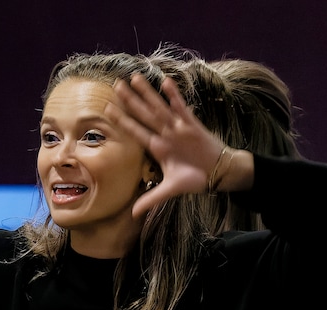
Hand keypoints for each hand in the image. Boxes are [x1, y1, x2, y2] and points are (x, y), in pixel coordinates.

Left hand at [105, 75, 231, 217]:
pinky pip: (181, 108)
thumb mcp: (170, 190)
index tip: (107, 109)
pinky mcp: (192, 125)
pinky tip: (165, 82)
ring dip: (147, 94)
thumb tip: (133, 214)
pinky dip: (174, 96)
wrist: (219, 173)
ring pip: (159, 107)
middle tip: (116, 85)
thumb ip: (151, 198)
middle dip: (130, 100)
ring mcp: (178, 128)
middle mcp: (165, 135)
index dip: (122, 120)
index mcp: (158, 148)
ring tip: (135, 78)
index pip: (136, 131)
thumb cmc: (196, 179)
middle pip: (144, 114)